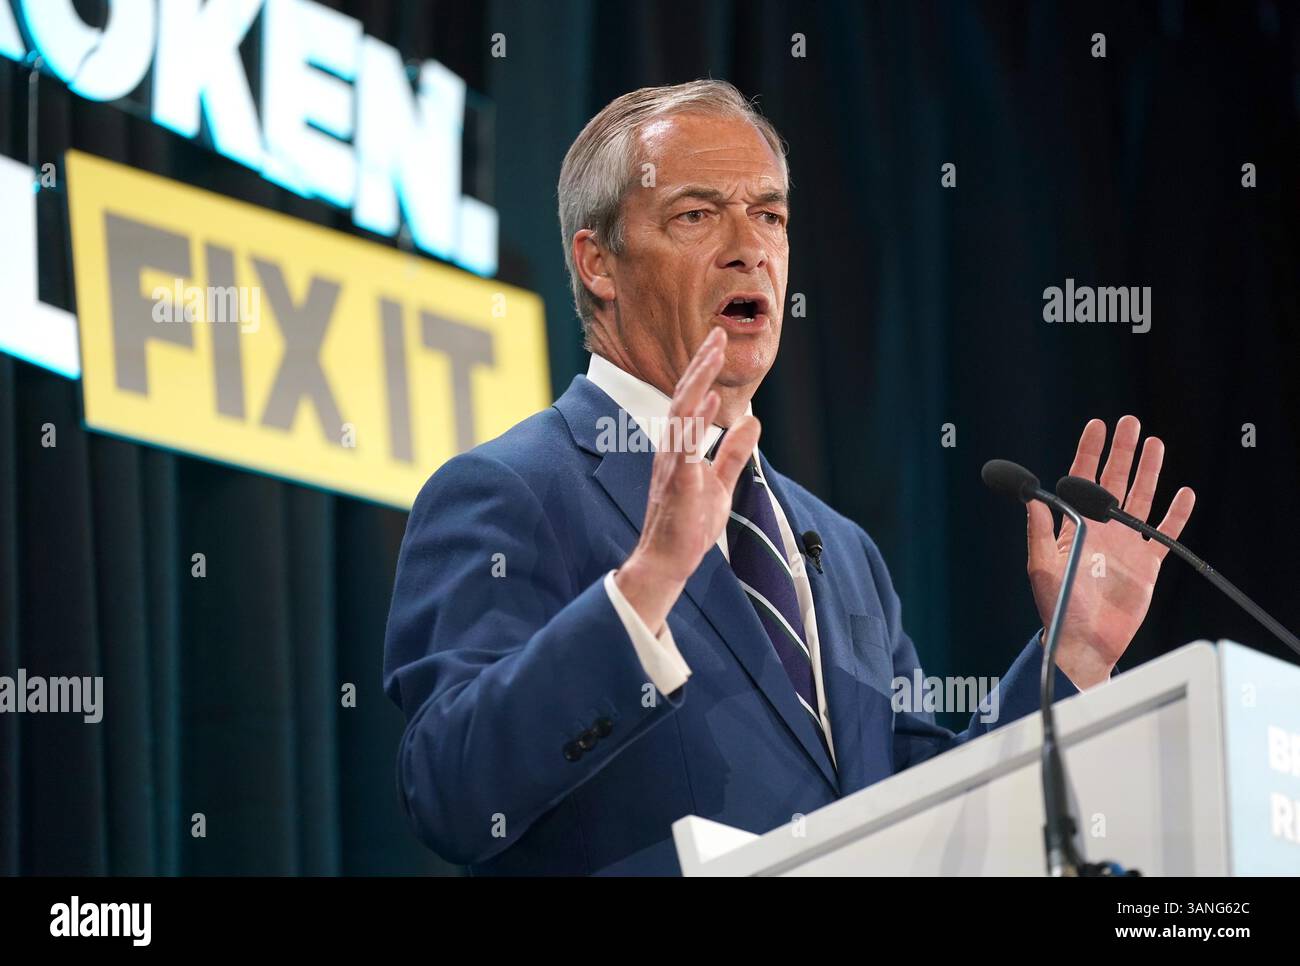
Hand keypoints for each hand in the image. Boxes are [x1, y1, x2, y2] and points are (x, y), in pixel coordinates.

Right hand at [615, 328, 759, 632]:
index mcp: (679, 447)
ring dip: (698, 379)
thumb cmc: (688, 525)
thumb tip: (752, 421)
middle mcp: (671, 448)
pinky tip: (710, 399)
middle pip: (684, 396)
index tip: (717, 344)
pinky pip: (685, 444)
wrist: (668, 559)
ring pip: (682, 411)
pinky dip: (697, 420)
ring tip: (712, 352)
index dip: (703, 371)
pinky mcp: (677, 481)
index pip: (691, 401)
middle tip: (717, 333)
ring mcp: (671, 462)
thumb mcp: (720, 483)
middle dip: (701, 364)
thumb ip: (733, 452)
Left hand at [1027, 415, 1195, 688]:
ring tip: (1154, 443)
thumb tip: (1031, 498)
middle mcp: (1101, 529)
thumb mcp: (1041, 565)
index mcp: (1074, 526)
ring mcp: (1125, 545)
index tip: (1096, 425)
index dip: (1089, 451)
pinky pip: (1164, 533)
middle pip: (1114, 481)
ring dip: (1148, 472)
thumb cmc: (1057, 605)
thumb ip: (1038, 530)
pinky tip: (1183, 493)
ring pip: (1140, 499)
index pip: (1080, 478)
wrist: (1084, 642)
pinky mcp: (1147, 565)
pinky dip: (1176, 514)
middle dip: (1122, 451)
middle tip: (1130, 423)